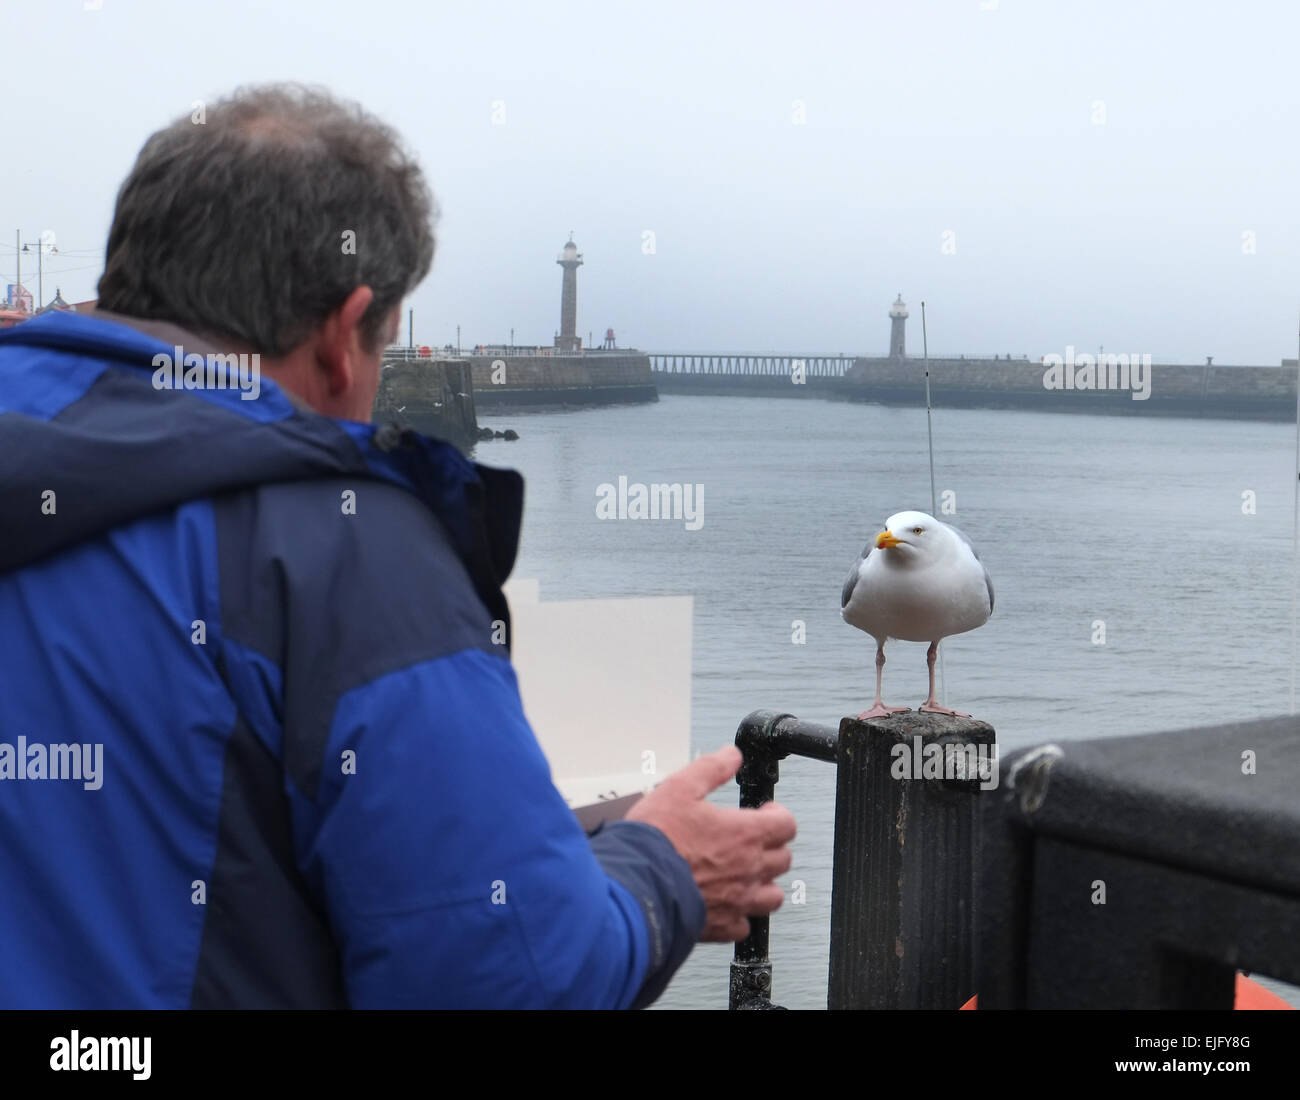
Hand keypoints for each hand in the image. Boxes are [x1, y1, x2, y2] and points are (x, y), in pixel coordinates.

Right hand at [626, 745, 796, 941]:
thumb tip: (731, 756)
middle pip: (783, 859)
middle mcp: (749, 868)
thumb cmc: (656, 840)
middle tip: (752, 840)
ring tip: (746, 874)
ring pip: (772, 896)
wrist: (636, 887)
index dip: (778, 815)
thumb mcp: (679, 788)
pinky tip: (726, 904)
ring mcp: (738, 900)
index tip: (765, 812)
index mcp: (745, 833)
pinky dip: (740, 915)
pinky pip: (744, 925)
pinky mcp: (721, 926)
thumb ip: (710, 769)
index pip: (786, 824)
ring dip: (764, 883)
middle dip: (772, 846)